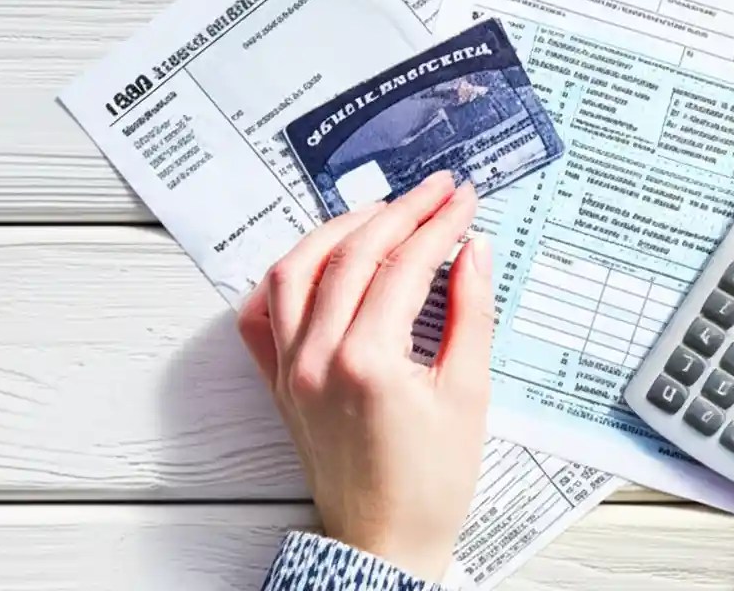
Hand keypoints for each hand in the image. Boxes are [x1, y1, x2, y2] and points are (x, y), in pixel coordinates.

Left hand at [237, 171, 493, 580]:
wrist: (385, 542)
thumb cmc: (429, 484)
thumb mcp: (468, 394)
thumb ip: (469, 313)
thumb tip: (471, 251)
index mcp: (368, 361)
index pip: (404, 264)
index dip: (439, 223)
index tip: (463, 200)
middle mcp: (318, 357)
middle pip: (353, 253)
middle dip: (399, 211)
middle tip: (436, 191)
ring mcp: (290, 368)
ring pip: (297, 269)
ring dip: (339, 229)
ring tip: (381, 213)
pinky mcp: (279, 382)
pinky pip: (261, 314)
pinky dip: (285, 278)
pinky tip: (315, 261)